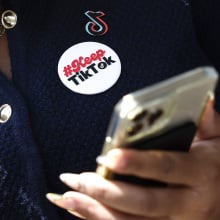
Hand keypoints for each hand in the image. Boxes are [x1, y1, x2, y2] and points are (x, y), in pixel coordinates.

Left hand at [46, 100, 219, 219]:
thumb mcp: (219, 140)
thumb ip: (207, 121)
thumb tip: (198, 99)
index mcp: (201, 172)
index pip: (167, 167)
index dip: (139, 163)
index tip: (110, 155)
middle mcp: (190, 203)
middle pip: (146, 202)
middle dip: (110, 192)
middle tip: (79, 179)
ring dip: (98, 211)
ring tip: (69, 197)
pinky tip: (82, 210)